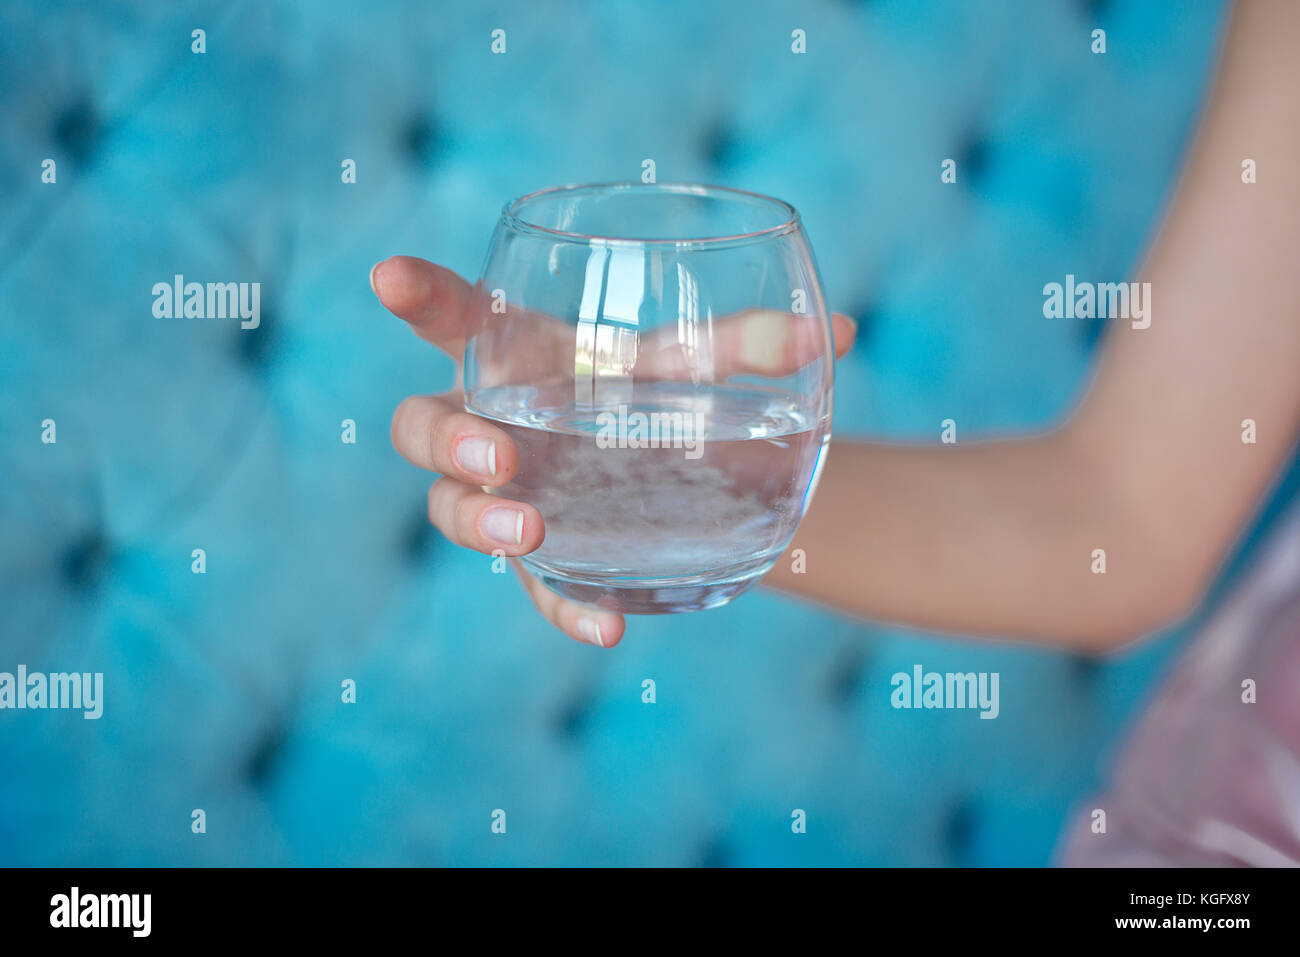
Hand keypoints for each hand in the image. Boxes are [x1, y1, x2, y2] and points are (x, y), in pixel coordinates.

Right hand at [372, 254, 856, 647]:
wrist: (677, 470)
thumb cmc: (657, 390)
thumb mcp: (697, 366)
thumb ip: (749, 344)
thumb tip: (840, 330)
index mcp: (518, 355)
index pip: (455, 319)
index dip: (419, 298)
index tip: (387, 274)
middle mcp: (493, 423)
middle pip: (422, 427)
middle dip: (446, 439)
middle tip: (496, 453)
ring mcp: (506, 496)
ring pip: (448, 511)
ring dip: (479, 522)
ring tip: (532, 528)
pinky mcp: (542, 558)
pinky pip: (532, 589)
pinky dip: (563, 609)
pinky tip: (607, 630)